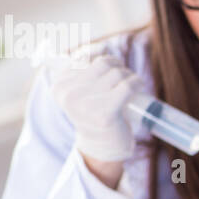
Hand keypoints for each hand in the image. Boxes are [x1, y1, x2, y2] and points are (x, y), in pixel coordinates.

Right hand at [46, 45, 143, 163]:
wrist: (102, 145)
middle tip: (124, 78)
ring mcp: (86, 105)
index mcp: (59, 87)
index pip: (84, 59)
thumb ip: (77, 73)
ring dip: (129, 76)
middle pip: (103, 63)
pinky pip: (127, 86)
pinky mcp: (106, 114)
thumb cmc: (95, 113)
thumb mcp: (79, 92)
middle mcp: (69, 95)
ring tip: (131, 85)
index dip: (104, 63)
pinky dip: (137, 83)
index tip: (109, 74)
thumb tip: (83, 52)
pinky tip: (139, 87)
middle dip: (118, 67)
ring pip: (117, 73)